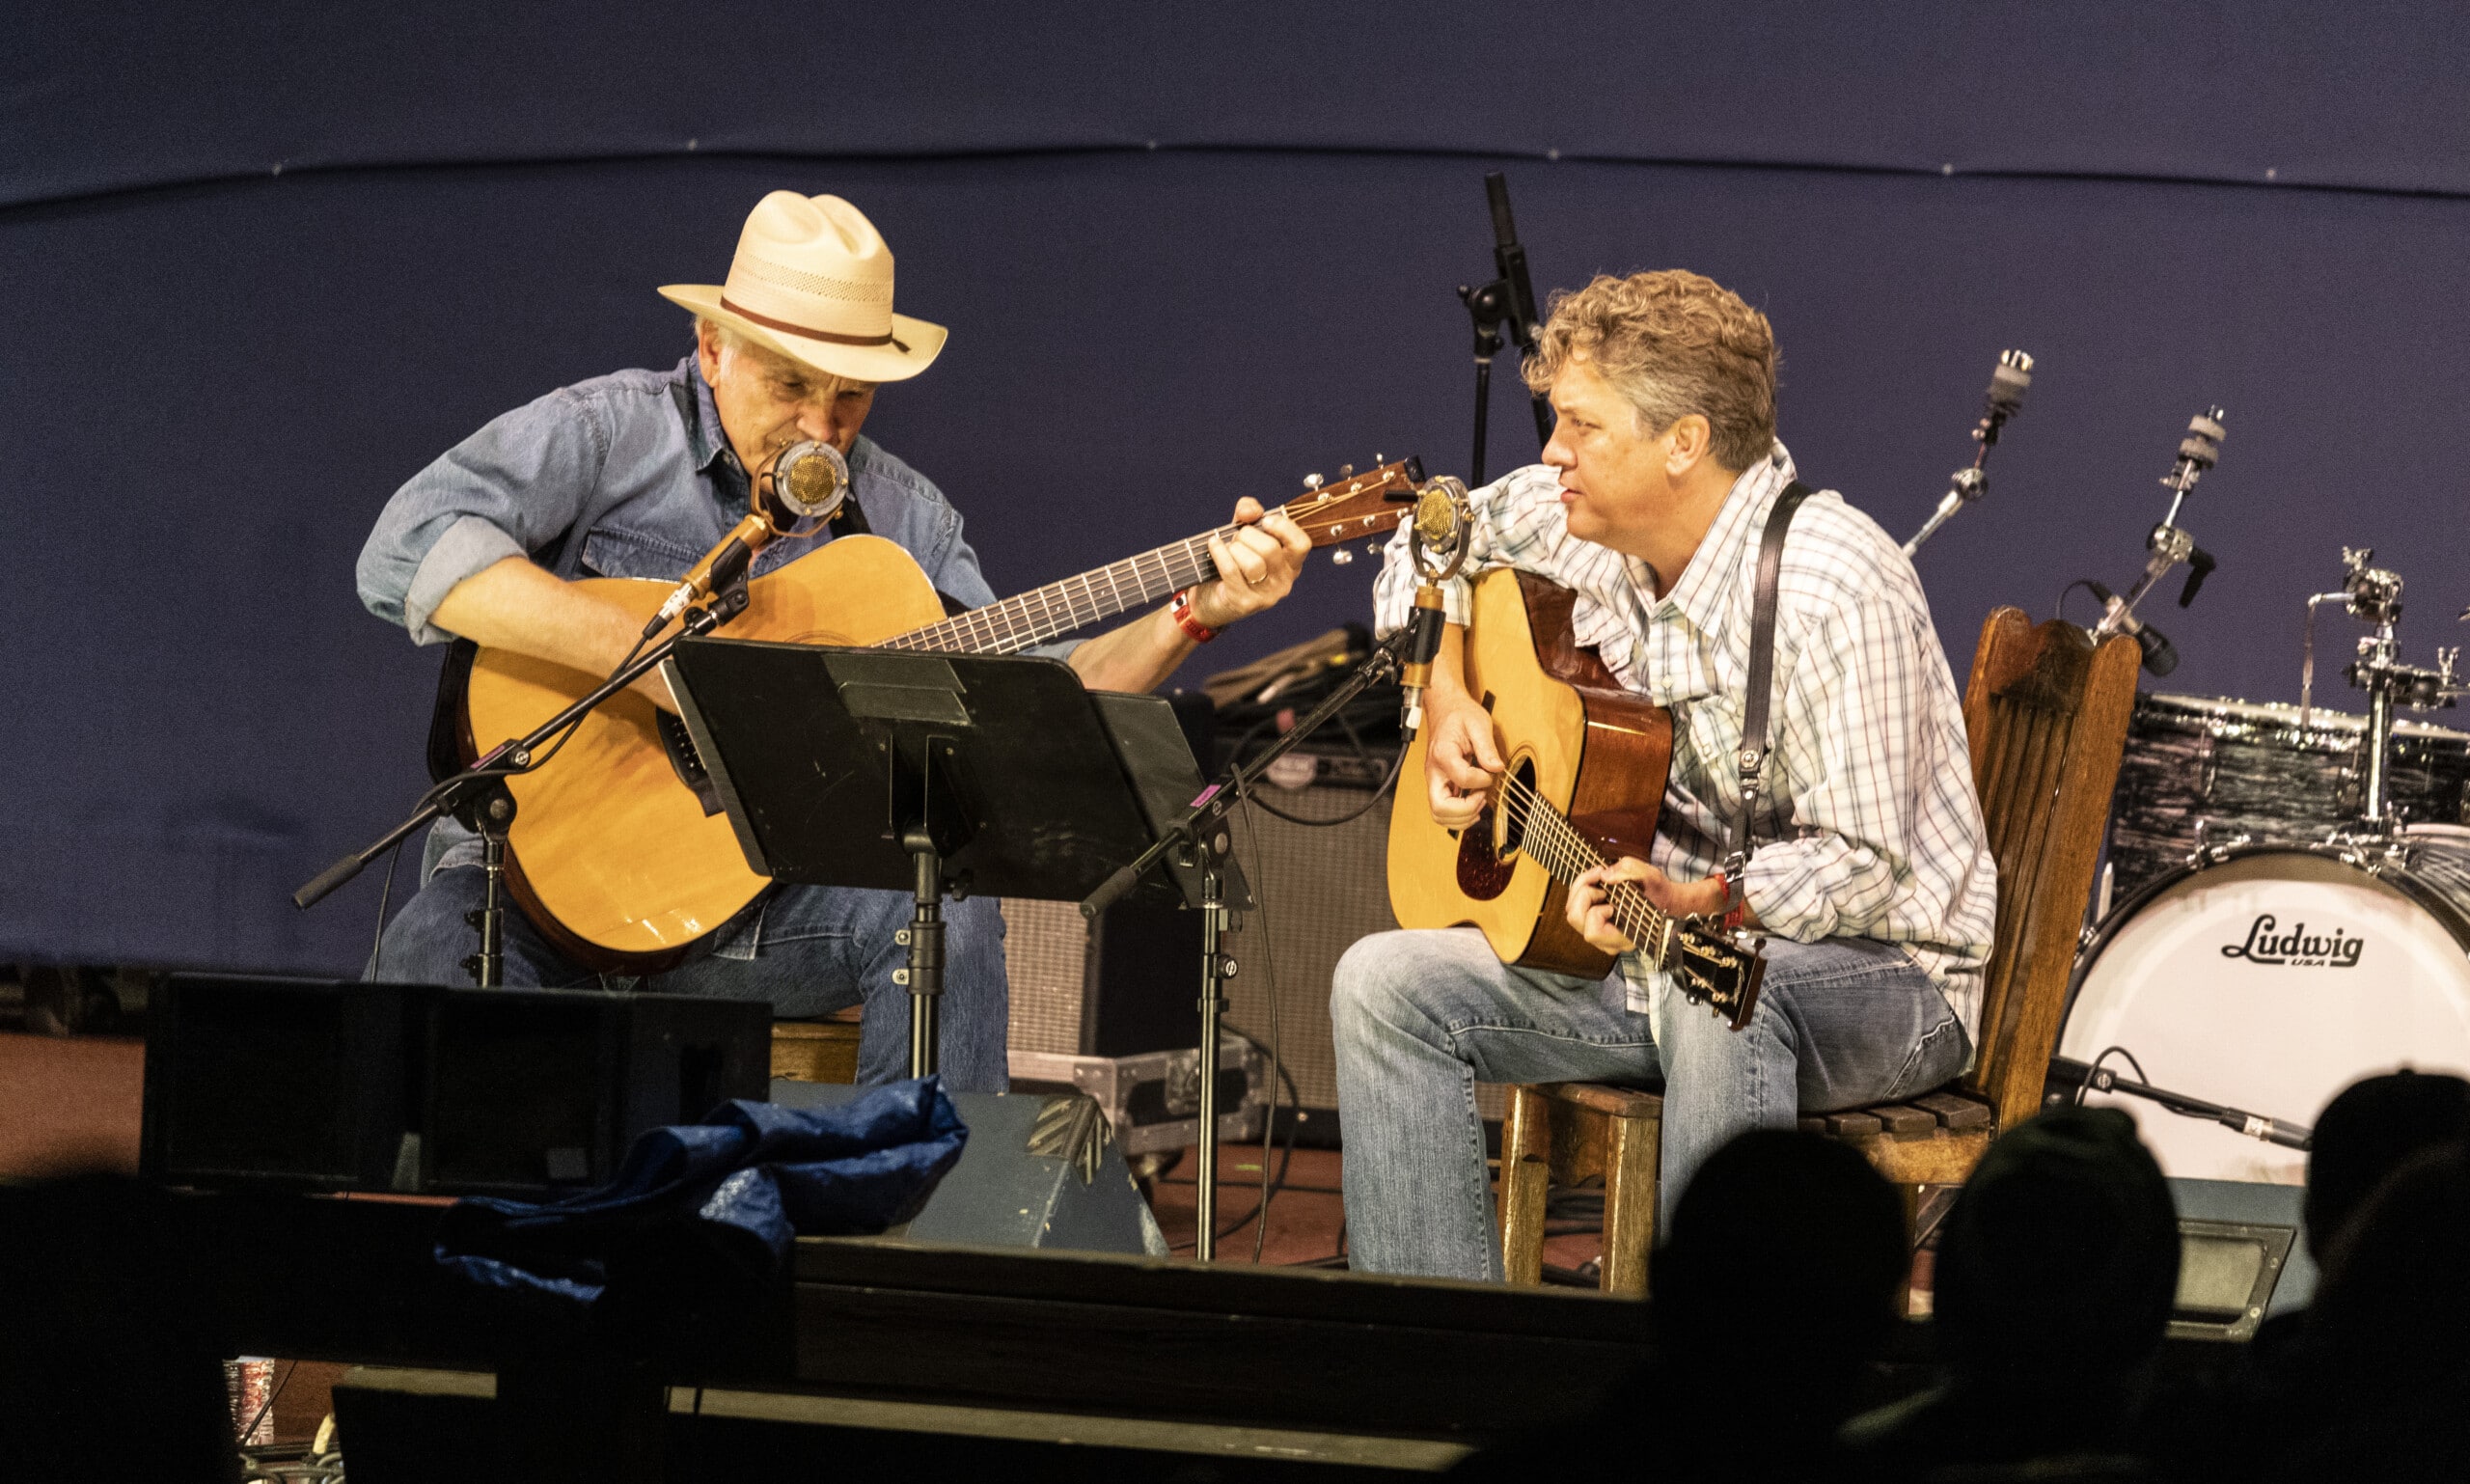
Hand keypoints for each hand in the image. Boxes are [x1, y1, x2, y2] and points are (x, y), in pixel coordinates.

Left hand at [1187, 498, 1309, 628]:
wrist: (1212, 597)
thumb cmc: (1234, 561)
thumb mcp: (1244, 532)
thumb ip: (1249, 512)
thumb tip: (1249, 511)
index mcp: (1291, 564)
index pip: (1301, 544)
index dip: (1284, 527)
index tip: (1265, 521)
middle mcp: (1284, 582)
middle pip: (1271, 549)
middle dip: (1247, 535)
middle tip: (1236, 538)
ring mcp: (1266, 596)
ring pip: (1253, 564)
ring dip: (1234, 549)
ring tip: (1228, 548)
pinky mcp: (1245, 603)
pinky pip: (1232, 572)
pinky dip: (1219, 553)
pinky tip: (1213, 545)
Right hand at [1425, 694, 1503, 830]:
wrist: (1446, 710)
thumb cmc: (1460, 715)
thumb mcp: (1478, 724)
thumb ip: (1487, 747)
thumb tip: (1496, 768)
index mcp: (1444, 754)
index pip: (1462, 778)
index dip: (1483, 780)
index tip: (1491, 772)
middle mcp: (1434, 771)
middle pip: (1440, 808)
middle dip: (1466, 810)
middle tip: (1482, 796)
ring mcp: (1434, 780)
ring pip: (1439, 815)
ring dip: (1462, 817)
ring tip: (1479, 801)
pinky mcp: (1439, 784)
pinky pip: (1443, 810)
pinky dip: (1458, 815)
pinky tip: (1474, 804)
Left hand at [1566, 858, 1727, 954]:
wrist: (1667, 902)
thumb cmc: (1658, 891)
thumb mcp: (1650, 875)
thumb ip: (1629, 870)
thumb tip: (1605, 876)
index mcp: (1624, 937)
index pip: (1592, 932)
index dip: (1595, 911)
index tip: (1609, 895)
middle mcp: (1609, 942)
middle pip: (1575, 920)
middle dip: (1583, 894)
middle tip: (1600, 882)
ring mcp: (1601, 936)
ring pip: (1572, 914)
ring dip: (1581, 891)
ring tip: (1599, 880)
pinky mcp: (1596, 926)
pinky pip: (1577, 910)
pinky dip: (1582, 893)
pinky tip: (1597, 884)